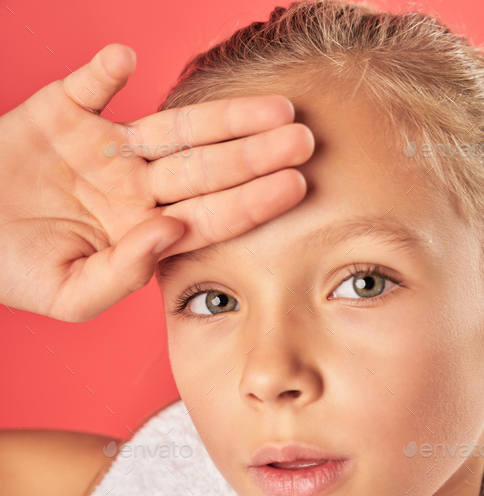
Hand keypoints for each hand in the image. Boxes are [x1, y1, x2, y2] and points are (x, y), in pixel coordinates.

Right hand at [0, 44, 313, 320]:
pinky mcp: (61, 112)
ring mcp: (103, 147)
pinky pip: (87, 85)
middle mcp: (135, 186)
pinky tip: (126, 62)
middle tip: (304, 139)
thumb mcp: (70, 294)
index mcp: (142, 229)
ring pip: (172, 127)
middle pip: (207, 167)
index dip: (253, 200)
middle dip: (256, 154)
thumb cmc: (15, 272)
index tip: (296, 185)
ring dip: (220, 116)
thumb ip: (124, 273)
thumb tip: (172, 230)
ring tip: (268, 107)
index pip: (211, 215)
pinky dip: (102, 72)